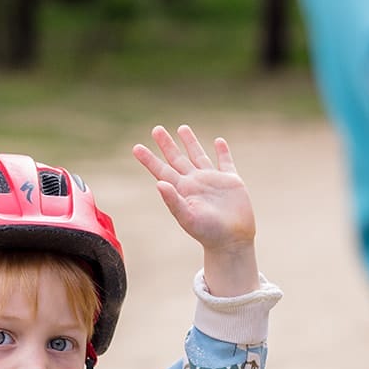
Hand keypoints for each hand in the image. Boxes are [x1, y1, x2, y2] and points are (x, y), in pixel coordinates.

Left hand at [134, 125, 258, 296]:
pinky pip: (226, 162)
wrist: (232, 241)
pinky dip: (223, 152)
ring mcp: (212, 181)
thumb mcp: (187, 218)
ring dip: (190, 142)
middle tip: (156, 129)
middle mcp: (194, 183)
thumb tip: (159, 183)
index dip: (149, 159)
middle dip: (167, 144)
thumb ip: (173, 201)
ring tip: (182, 128)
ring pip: (198, 156)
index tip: (136, 147)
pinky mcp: (231, 182)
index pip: (162, 170)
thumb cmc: (208, 233)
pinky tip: (218, 141)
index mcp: (182, 190)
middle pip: (177, 159)